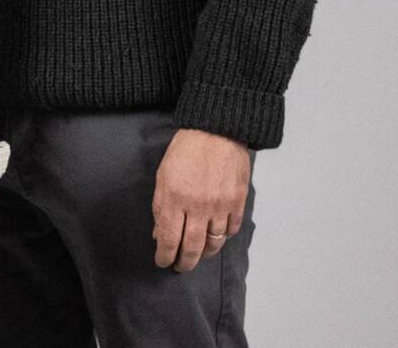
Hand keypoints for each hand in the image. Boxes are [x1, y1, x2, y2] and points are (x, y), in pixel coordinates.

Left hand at [151, 128, 250, 272]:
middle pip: (191, 248)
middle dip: (184, 263)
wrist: (216, 130)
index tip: (163, 262)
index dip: (164, 256)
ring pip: (213, 243)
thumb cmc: (186, 151)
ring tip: (198, 255)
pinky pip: (231, 230)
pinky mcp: (237, 202)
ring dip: (204, 253)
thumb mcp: (163, 176)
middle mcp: (197, 206)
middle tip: (180, 267)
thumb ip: (160, 206)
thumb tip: (159, 233)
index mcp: (174, 198)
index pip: (168, 239)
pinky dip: (223, 237)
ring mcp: (220, 205)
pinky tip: (216, 236)